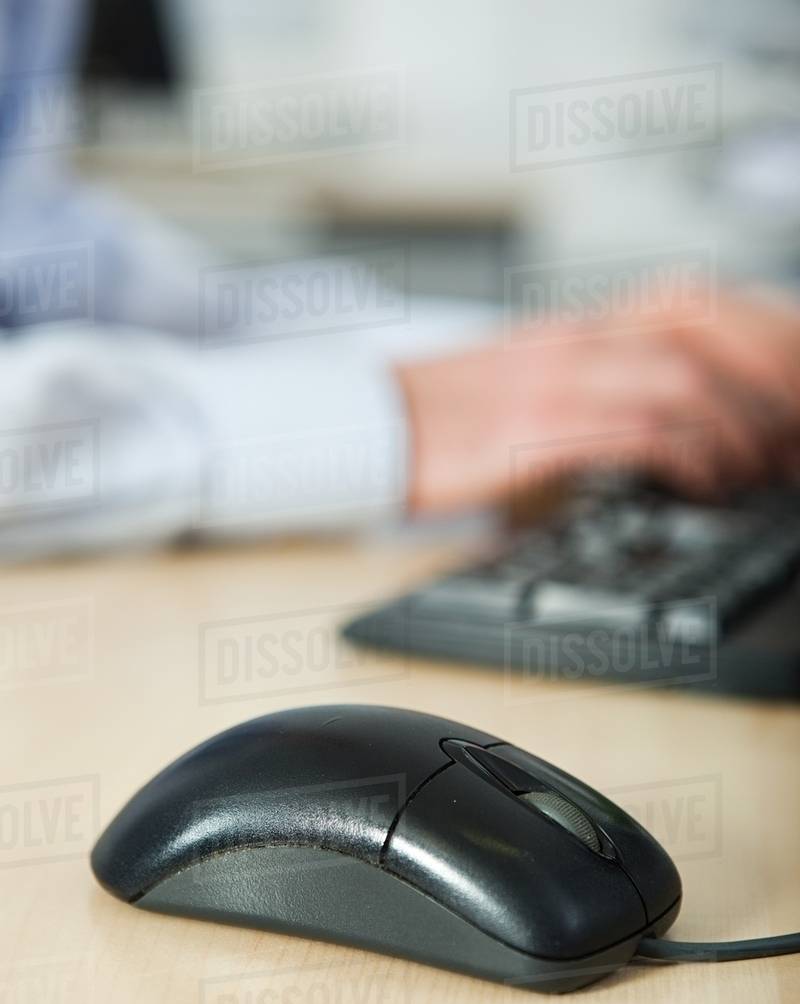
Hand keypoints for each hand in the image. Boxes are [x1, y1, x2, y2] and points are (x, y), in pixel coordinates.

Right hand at [395, 289, 799, 513]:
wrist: (374, 426)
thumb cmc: (447, 413)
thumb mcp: (530, 379)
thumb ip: (596, 380)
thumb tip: (665, 413)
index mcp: (580, 325)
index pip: (694, 304)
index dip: (756, 343)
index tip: (782, 392)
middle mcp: (576, 340)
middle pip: (704, 336)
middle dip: (764, 387)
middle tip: (785, 436)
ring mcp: (557, 382)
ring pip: (683, 383)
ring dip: (737, 430)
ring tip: (755, 467)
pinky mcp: (538, 433)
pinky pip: (639, 434)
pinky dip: (690, 459)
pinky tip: (705, 484)